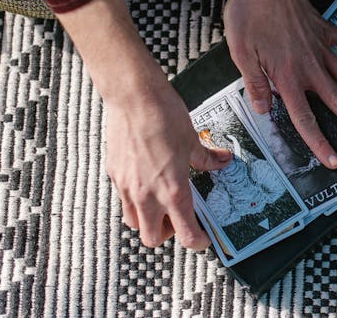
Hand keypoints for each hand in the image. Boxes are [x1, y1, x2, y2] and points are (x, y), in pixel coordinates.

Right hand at [56, 0, 229, 249]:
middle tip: (179, 218)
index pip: (185, 234)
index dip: (197, 242)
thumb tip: (222, 161)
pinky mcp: (114, 173)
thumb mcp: (193, 139)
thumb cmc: (164, 114)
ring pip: (134, 222)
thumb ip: (207, 157)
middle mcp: (147, 194)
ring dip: (148, 220)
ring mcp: (127, 186)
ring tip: (161, 203)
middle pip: (153, 238)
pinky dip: (135, 200)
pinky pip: (124, 199)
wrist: (132, 95)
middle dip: (168, 234)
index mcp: (172, 189)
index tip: (204, 238)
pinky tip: (146, 181)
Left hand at [223, 0, 336, 167]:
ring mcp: (321, 47)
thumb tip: (263, 110)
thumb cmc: (249, 14)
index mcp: (288, 77)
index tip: (334, 161)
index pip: (305, 118)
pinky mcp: (325, 29)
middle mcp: (310, 66)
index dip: (319, 143)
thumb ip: (255, 83)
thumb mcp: (241, 52)